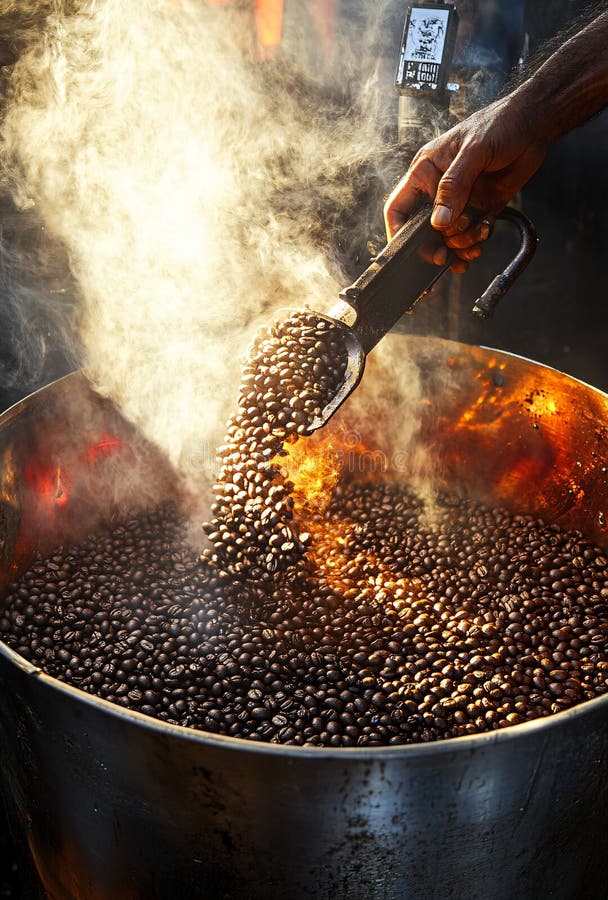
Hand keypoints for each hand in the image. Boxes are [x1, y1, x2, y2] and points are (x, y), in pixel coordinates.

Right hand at [384, 94, 547, 271]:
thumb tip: (438, 221)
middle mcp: (439, 190)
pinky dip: (477, 240)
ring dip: (462, 243)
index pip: (399, 207)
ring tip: (479, 231)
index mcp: (426, 172)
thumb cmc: (499, 124)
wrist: (534, 125)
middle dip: (436, 244)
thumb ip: (454, 185)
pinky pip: (471, 235)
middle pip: (424, 231)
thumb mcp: (474, 150)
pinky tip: (486, 228)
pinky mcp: (480, 209)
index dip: (397, 230)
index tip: (405, 250)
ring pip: (449, 238)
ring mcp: (459, 202)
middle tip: (446, 254)